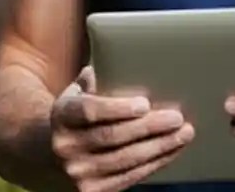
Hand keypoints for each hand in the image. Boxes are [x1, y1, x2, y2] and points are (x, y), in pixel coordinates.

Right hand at [50, 65, 195, 191]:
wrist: (50, 153)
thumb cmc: (77, 114)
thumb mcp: (77, 92)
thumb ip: (96, 77)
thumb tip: (122, 56)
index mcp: (62, 115)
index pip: (89, 110)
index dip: (117, 108)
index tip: (145, 103)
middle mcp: (65, 146)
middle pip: (112, 137)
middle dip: (149, 127)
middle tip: (177, 117)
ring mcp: (77, 172)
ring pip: (125, 160)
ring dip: (159, 147)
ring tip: (184, 133)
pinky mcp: (92, 191)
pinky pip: (129, 178)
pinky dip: (154, 164)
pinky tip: (172, 150)